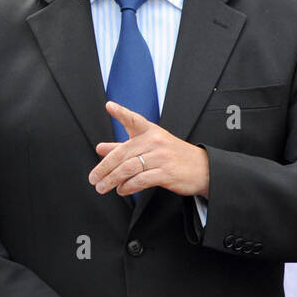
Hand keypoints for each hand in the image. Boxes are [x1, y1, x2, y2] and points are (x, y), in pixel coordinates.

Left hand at [89, 101, 209, 197]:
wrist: (202, 169)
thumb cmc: (172, 156)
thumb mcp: (149, 146)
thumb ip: (123, 147)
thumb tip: (100, 148)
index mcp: (150, 131)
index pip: (134, 120)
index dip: (121, 112)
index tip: (109, 106)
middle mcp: (155, 141)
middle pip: (123, 153)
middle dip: (104, 167)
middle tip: (93, 178)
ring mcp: (161, 157)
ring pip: (129, 168)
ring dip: (112, 180)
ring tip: (102, 187)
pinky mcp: (166, 173)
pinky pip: (141, 180)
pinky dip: (127, 187)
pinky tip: (121, 190)